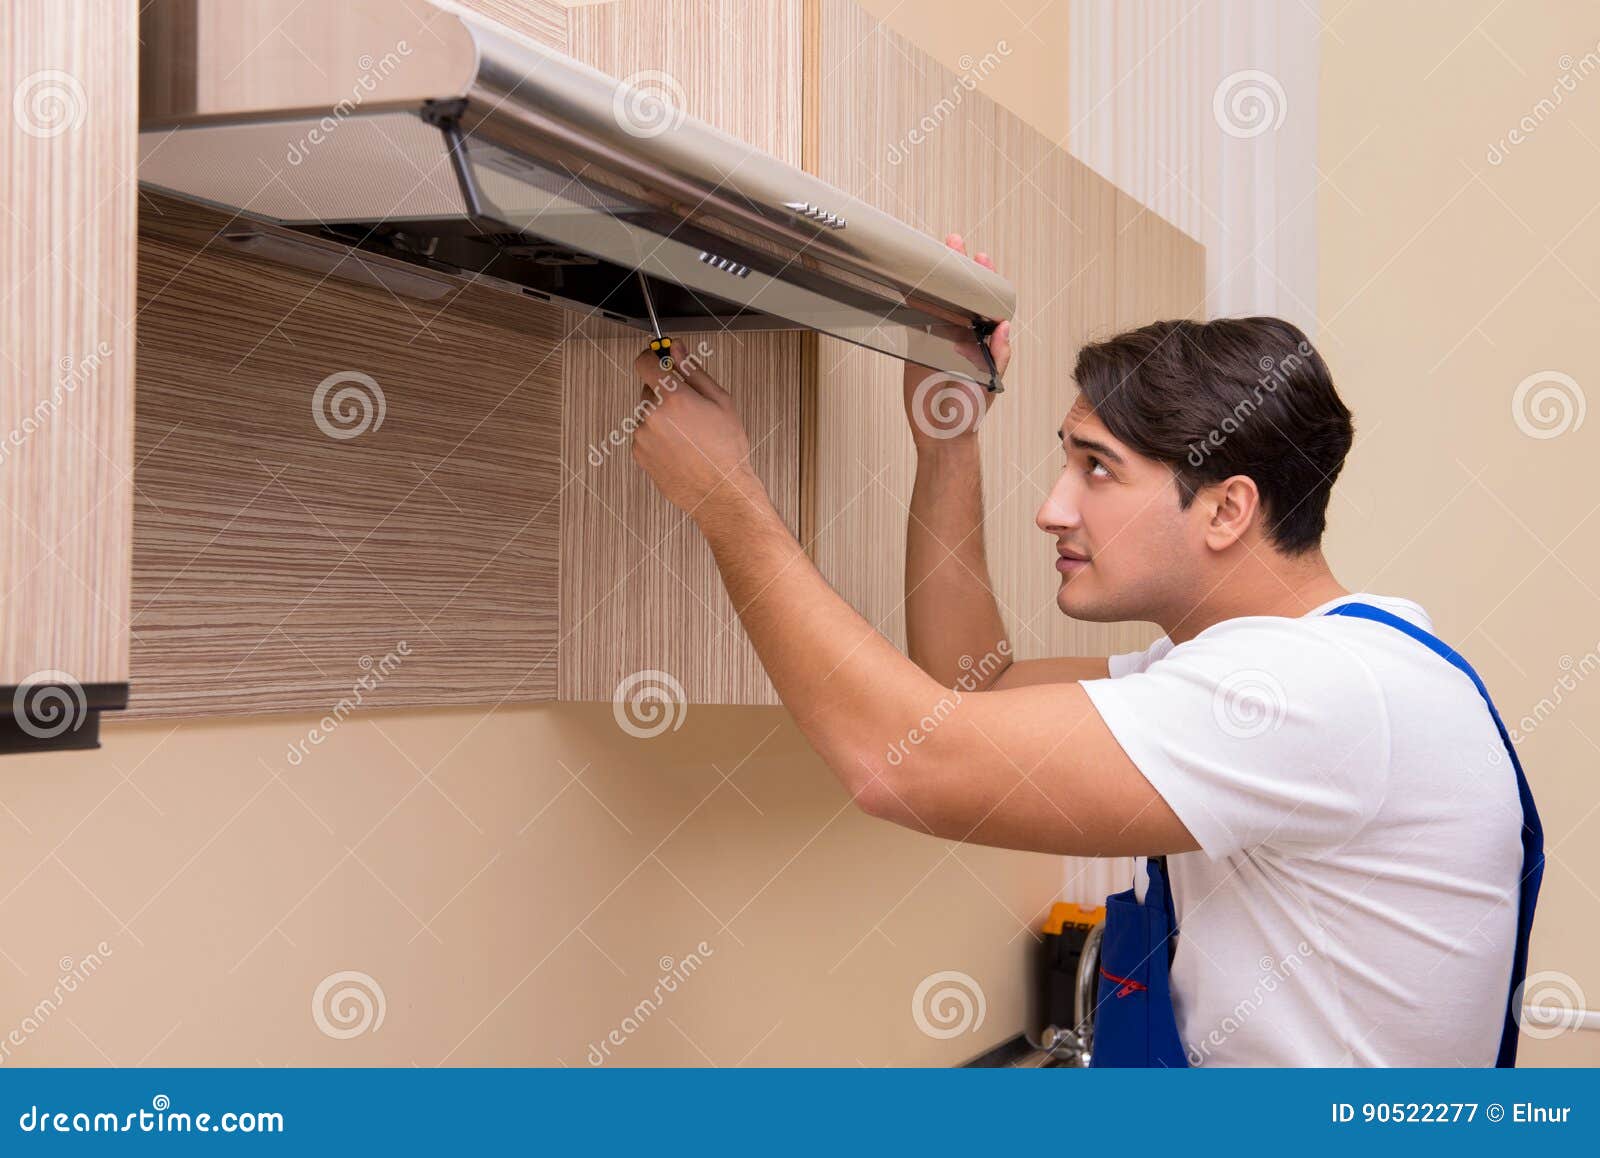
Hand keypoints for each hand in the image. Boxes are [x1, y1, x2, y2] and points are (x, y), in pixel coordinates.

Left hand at [631, 346, 765, 518]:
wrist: (720, 492)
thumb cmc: (726, 450)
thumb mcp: (720, 401)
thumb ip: (693, 370)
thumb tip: (677, 348)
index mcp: (673, 398)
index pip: (644, 362)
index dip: (652, 356)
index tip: (658, 357)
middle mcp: (652, 415)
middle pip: (649, 389)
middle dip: (665, 393)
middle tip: (690, 409)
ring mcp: (642, 436)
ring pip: (647, 414)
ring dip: (662, 417)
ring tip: (688, 434)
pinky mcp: (639, 453)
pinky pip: (645, 434)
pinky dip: (657, 436)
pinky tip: (680, 447)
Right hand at [903, 233, 1012, 446]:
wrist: (941, 434)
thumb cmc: (970, 411)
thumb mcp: (990, 382)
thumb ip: (999, 355)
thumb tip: (1006, 325)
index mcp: (981, 339)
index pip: (984, 302)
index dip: (984, 278)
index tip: (981, 258)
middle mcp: (960, 334)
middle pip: (959, 294)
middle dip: (957, 267)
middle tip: (953, 242)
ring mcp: (937, 339)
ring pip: (936, 302)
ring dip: (935, 278)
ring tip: (933, 254)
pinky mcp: (916, 347)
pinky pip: (913, 320)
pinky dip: (912, 301)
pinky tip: (910, 282)